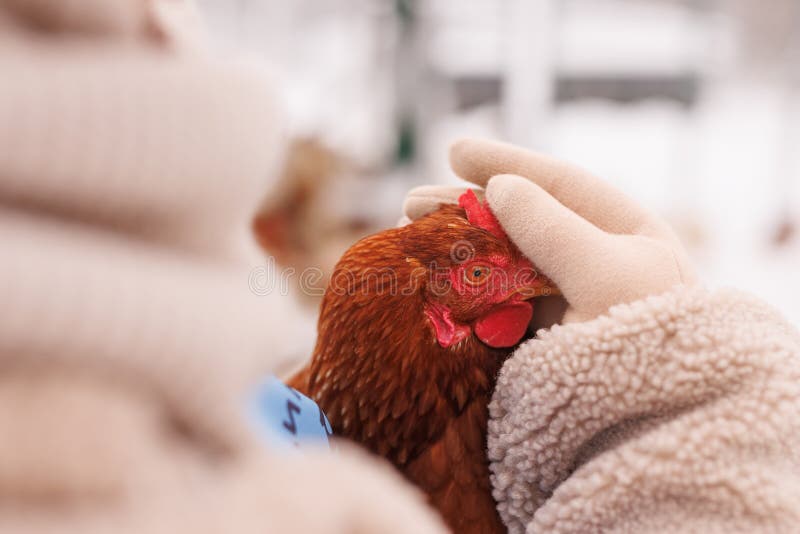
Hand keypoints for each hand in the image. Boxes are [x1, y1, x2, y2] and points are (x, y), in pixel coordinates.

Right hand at [404, 139, 695, 322]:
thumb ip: (553, 228)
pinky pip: (496, 306)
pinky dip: (461, 293)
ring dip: (455, 250)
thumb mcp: (606, 275)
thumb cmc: (648, 344)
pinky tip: (427, 285)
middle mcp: (593, 261)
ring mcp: (565, 302)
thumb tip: (500, 188)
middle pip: (521, 221)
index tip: (455, 151)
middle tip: (411, 205)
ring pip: (502, 263)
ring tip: (407, 240)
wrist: (656, 426)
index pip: (561, 184)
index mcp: (626, 234)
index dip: (506, 162)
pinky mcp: (541, 341)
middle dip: (465, 209)